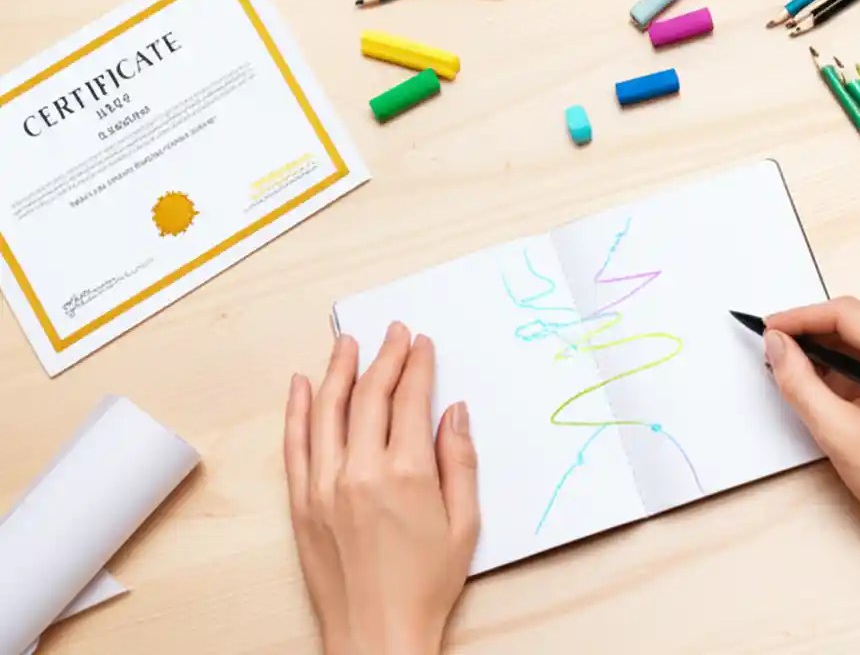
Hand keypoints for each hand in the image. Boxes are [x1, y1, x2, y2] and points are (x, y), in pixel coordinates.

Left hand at [284, 323, 479, 654]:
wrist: (377, 634)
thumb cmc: (424, 587)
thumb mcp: (464, 524)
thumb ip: (460, 462)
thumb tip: (455, 413)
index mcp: (407, 474)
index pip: (409, 399)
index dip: (417, 365)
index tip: (421, 344)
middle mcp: (361, 471)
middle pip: (369, 396)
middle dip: (384, 358)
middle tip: (394, 335)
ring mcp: (324, 486)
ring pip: (328, 410)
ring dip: (339, 370)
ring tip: (347, 343)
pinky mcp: (301, 504)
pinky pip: (296, 444)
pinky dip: (298, 410)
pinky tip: (304, 385)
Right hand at [763, 296, 859, 537]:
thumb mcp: (837, 432)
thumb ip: (800, 382)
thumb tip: (776, 343)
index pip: (845, 314)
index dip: (799, 317)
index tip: (767, 330)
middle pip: (851, 323)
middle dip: (808, 333)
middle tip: (771, 351)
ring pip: (857, 340)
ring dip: (822, 351)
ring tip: (787, 369)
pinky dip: (839, 366)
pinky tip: (815, 383)